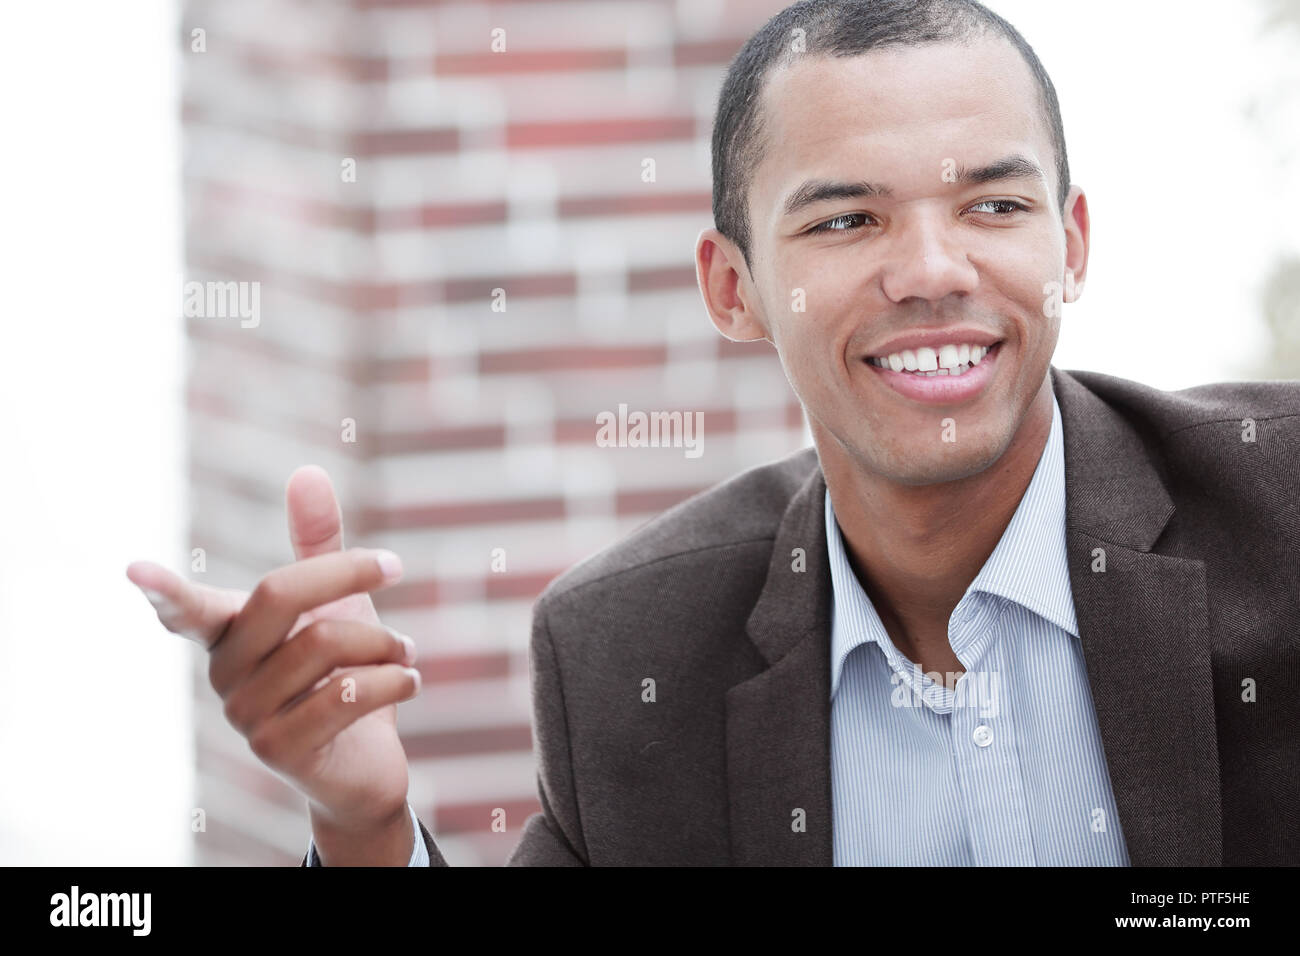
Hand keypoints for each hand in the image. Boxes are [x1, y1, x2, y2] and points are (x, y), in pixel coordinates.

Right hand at [127, 466, 420, 861]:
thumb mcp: (337, 603)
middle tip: (395, 566)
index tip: (134, 570)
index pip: (189, 608)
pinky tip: (408, 682)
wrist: (366, 761)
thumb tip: (307, 471)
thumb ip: (319, 544)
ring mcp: (246, 717)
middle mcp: (225, 674)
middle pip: (279, 596)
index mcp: (231, 633)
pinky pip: (347, 694)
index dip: (164, 590)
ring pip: (326, 644)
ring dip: (386, 642)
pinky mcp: (278, 751)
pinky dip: (394, 679)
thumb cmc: (343, 671)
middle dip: (348, 574)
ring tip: (404, 652)